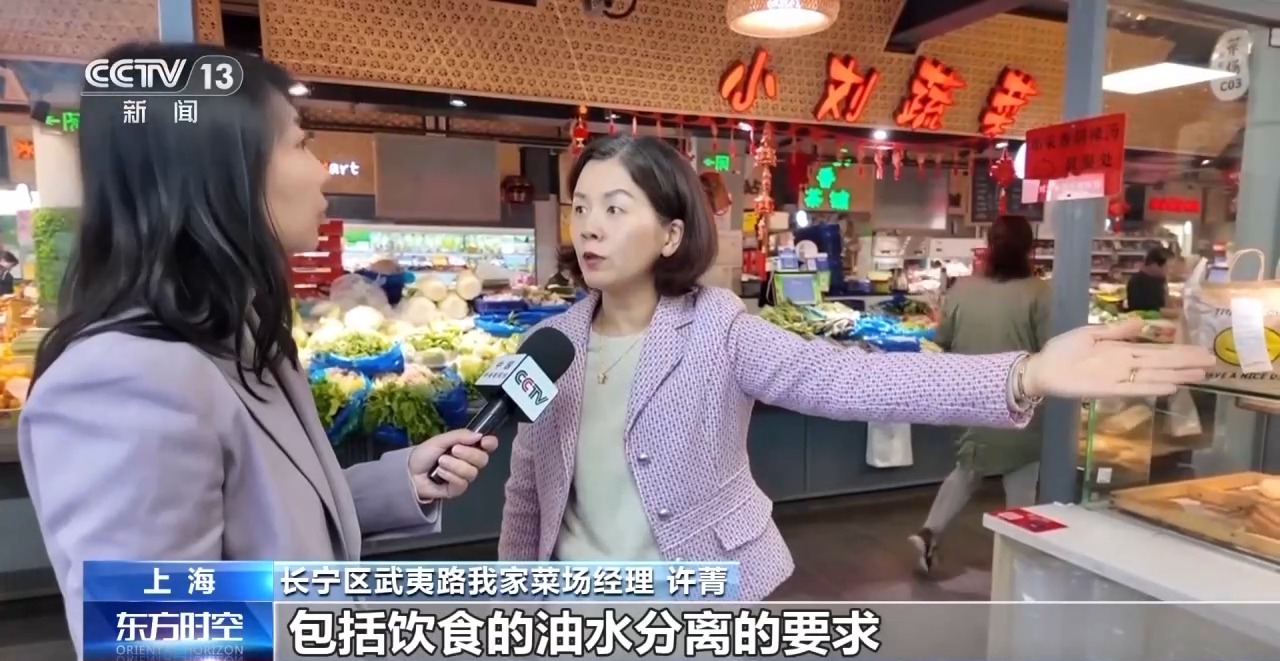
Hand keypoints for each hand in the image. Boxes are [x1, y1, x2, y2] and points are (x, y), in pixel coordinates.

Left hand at [408, 429, 498, 500]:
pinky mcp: (457, 489)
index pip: (488, 446)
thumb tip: (479, 435)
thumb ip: (460, 436)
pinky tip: (439, 473)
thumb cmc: (425, 453)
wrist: (409, 471)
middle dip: (468, 454)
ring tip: (440, 462)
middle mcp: (470, 462)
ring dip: (455, 465)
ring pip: (472, 472)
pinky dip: (449, 476)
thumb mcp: (441, 440)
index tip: (485, 442)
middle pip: (483, 460)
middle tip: (453, 450)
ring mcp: (464, 477)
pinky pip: (462, 483)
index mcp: (469, 447)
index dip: (490, 443)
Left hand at [1024, 318, 1215, 398]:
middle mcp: (1125, 364)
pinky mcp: (1107, 389)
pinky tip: (1171, 386)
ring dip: (1178, 375)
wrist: (1041, 368)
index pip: (1157, 350)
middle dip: (1187, 362)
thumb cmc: (1063, 350)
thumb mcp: (1090, 334)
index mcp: (1121, 350)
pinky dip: (1152, 387)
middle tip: (1214, 362)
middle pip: (1162, 362)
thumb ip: (1116, 331)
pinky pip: (1134, 389)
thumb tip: (1142, 322)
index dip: (1180, 351)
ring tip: (1201, 374)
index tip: (1202, 350)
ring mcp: (1118, 377)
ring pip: (1154, 375)